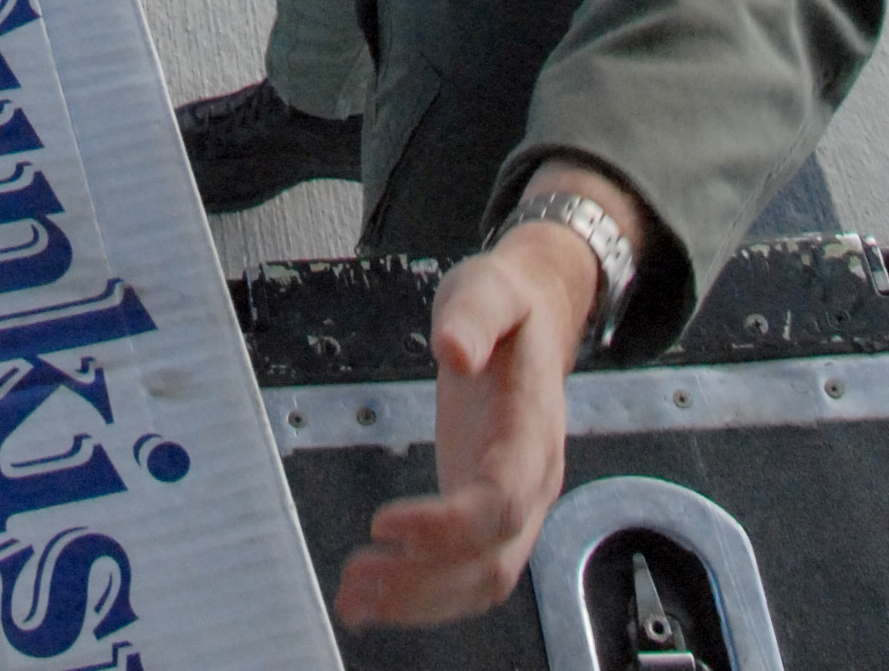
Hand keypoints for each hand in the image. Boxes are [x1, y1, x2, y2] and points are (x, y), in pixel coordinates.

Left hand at [332, 218, 596, 630]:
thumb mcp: (489, 288)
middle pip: (491, 560)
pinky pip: (464, 572)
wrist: (536, 318)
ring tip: (352, 600)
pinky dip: (421, 595)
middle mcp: (531, 482)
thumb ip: (473, 316)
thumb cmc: (508, 306)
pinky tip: (371, 596)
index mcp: (534, 431)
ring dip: (417, 600)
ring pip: (480, 581)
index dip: (449, 525)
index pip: (501, 499)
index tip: (385, 524)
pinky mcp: (485, 513)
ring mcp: (513, 505)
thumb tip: (453, 350)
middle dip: (425, 582)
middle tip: (357, 581)